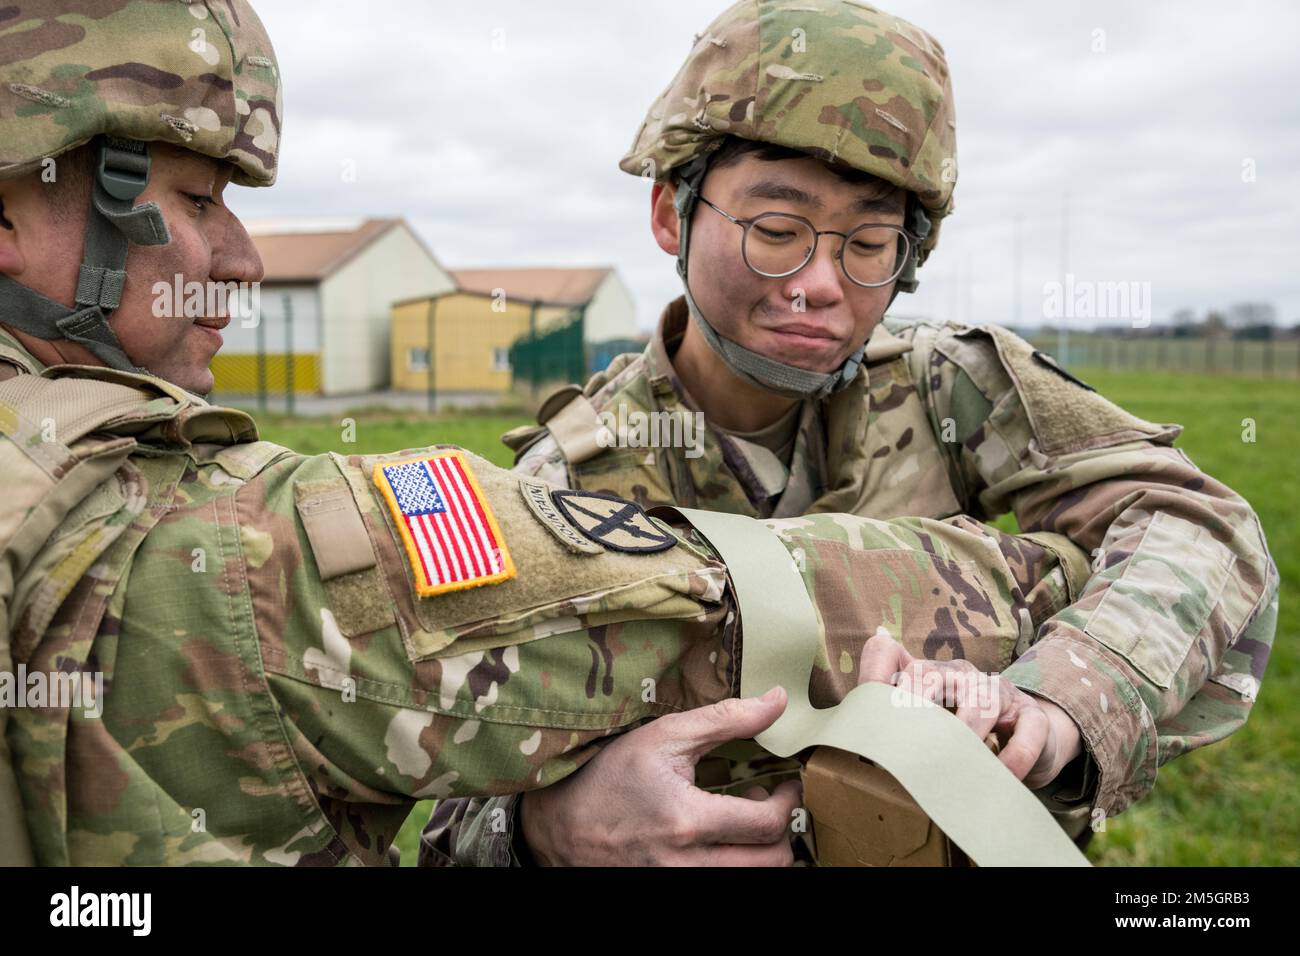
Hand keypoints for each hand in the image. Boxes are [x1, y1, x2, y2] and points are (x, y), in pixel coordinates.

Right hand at [519, 687, 801, 865]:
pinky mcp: (671, 891)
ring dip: (760, 852)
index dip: (788, 801)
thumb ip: (726, 719)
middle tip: (770, 803)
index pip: (768, 824)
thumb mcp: (663, 736)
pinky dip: (735, 863)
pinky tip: (719, 840)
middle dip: (781, 831)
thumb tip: (777, 701)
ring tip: (743, 822)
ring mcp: (678, 884)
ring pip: (752, 879)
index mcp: (687, 821)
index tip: (786, 784)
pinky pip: (723, 884)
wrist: (557, 825)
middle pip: (771, 862)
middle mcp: (686, 864)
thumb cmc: (607, 776)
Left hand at [858, 631, 1082, 789]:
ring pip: (980, 700)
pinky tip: (1003, 773)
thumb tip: (864, 677)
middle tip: (903, 739)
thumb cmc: (965, 727)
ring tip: (956, 763)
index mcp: (927, 674)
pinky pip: (1027, 729)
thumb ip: (890, 703)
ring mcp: (997, 692)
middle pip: (930, 676)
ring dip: (967, 733)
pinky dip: (1016, 753)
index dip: (876, 674)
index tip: (866, 708)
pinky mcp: (1031, 716)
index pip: (891, 657)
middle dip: (914, 704)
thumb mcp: (926, 718)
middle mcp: (959, 675)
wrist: (1028, 736)